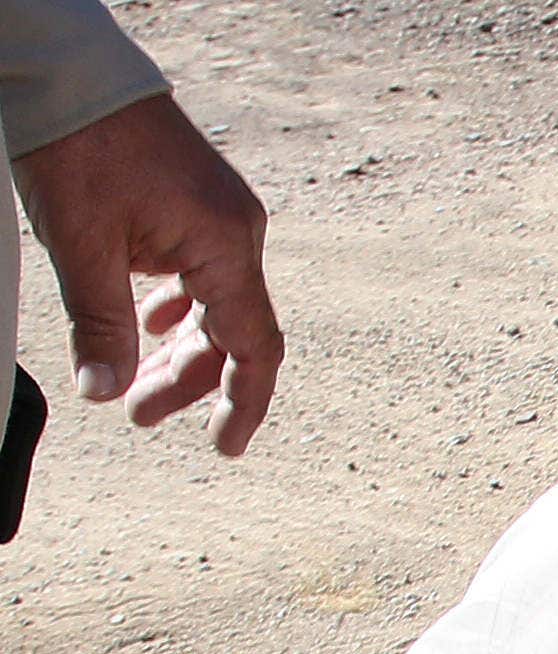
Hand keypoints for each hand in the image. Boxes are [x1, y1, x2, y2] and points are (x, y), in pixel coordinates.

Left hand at [12, 91, 281, 452]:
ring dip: (177, 347)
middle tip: (138, 412)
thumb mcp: (82, 246)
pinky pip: (203, 272)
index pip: (253, 346)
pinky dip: (177, 306)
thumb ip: (100, 325)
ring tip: (133, 376)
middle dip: (186, 379)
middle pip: (230, 332)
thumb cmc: (81, 146)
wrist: (73, 73)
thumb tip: (104, 390)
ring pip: (214, 305)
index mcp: (226, 246)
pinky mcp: (200, 204)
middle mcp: (238, 233)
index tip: (225, 445)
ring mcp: (222, 216)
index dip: (242, 403)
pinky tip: (147, 319)